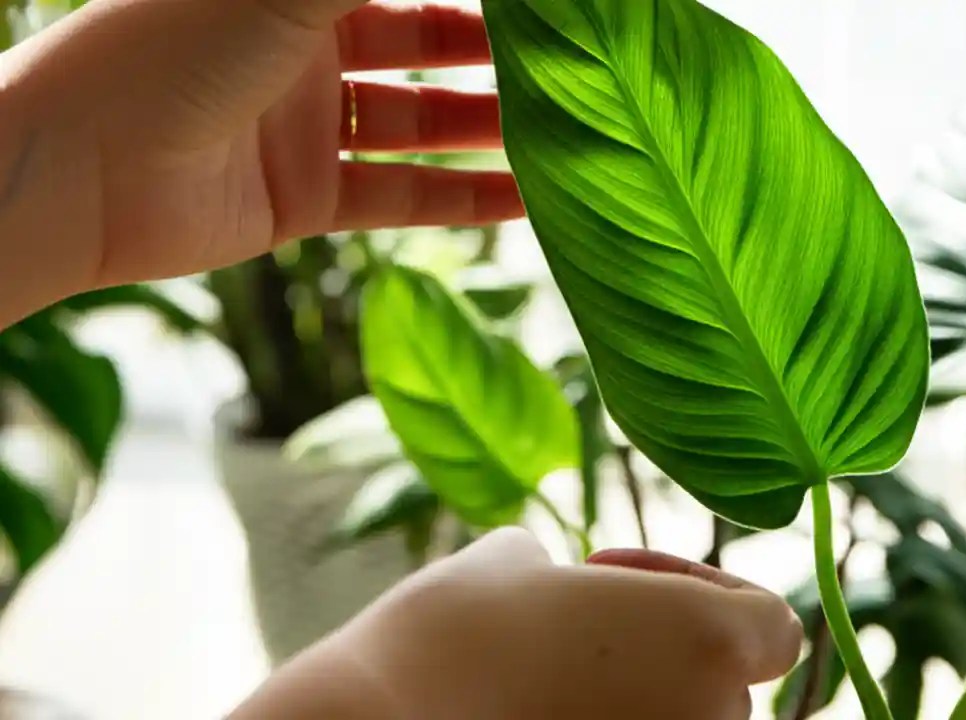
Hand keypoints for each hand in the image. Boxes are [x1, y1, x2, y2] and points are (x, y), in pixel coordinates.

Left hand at [1, 0, 521, 306]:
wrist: (83, 169)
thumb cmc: (173, 46)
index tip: (548, 6)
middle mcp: (301, 48)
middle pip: (422, 48)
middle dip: (495, 55)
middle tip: (572, 66)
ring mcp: (304, 126)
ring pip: (419, 125)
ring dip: (489, 128)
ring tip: (570, 132)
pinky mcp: (305, 198)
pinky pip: (400, 195)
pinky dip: (462, 199)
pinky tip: (528, 200)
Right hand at [231, 528, 803, 719]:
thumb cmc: (454, 629)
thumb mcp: (513, 557)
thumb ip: (571, 568)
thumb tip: (560, 579)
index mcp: (704, 636)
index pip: (776, 624)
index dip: (716, 590)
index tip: (631, 578)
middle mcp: (707, 716)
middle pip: (727, 684)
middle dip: (666, 648)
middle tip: (580, 625)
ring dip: (638, 696)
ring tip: (549, 674)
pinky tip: (531, 711)